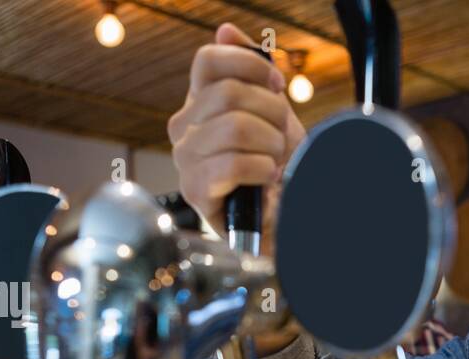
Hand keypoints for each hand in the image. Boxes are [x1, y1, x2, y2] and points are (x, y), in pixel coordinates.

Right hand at [168, 23, 306, 253]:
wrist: (285, 218)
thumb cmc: (275, 167)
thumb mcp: (270, 113)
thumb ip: (250, 73)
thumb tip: (227, 30)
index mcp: (198, 103)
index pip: (208, 60)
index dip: (250, 65)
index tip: (277, 85)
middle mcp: (183, 128)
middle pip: (228, 93)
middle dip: (271, 112)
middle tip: (282, 136)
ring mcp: (185, 160)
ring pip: (234, 127)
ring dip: (271, 144)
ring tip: (276, 161)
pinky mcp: (195, 191)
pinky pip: (233, 164)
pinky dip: (262, 170)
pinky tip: (268, 179)